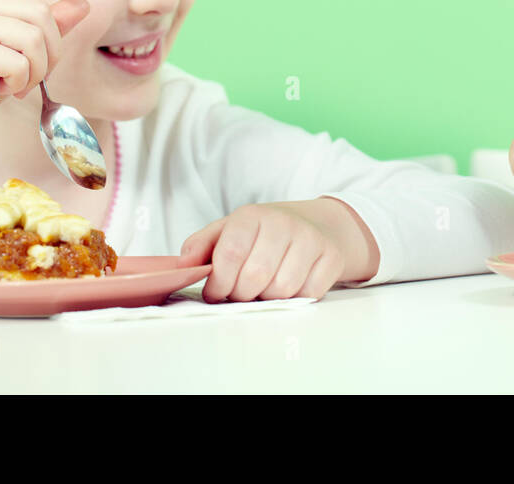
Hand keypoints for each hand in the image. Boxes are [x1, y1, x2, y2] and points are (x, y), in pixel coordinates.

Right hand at [0, 0, 90, 145]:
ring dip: (37, 71)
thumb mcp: (20, 53)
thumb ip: (48, 28)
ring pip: (35, 39)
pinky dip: (20, 83)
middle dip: (52, 51)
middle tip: (35, 75)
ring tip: (18, 85)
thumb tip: (83, 3)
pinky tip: (2, 90)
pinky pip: (20, 63)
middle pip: (42, 14)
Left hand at [177, 202, 348, 301]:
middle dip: (241, 295)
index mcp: (253, 215)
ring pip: (281, 290)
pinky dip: (294, 298)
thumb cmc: (265, 235)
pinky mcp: (331, 258)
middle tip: (240, 292)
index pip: (229, 254)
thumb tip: (182, 264)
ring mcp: (311, 240)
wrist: (316, 225)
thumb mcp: (228, 231)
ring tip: (265, 287)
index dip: (218, 283)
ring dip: (268, 298)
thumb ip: (200, 246)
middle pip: (254, 277)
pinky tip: (289, 285)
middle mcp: (284, 223)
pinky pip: (307, 294)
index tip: (216, 292)